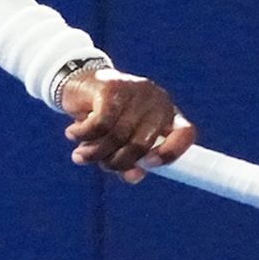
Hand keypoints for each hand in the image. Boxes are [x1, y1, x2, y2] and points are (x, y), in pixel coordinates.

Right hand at [59, 67, 195, 181]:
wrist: (78, 82)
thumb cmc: (103, 118)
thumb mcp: (119, 142)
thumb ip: (128, 162)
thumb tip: (133, 177)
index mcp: (166, 115)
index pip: (186, 133)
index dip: (171, 153)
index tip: (148, 164)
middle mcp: (156, 101)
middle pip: (142, 145)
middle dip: (115, 162)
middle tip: (98, 162)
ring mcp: (136, 92)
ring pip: (117, 136)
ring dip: (94, 152)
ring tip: (80, 155)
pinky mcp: (112, 87)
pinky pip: (100, 124)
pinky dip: (83, 135)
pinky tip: (72, 133)